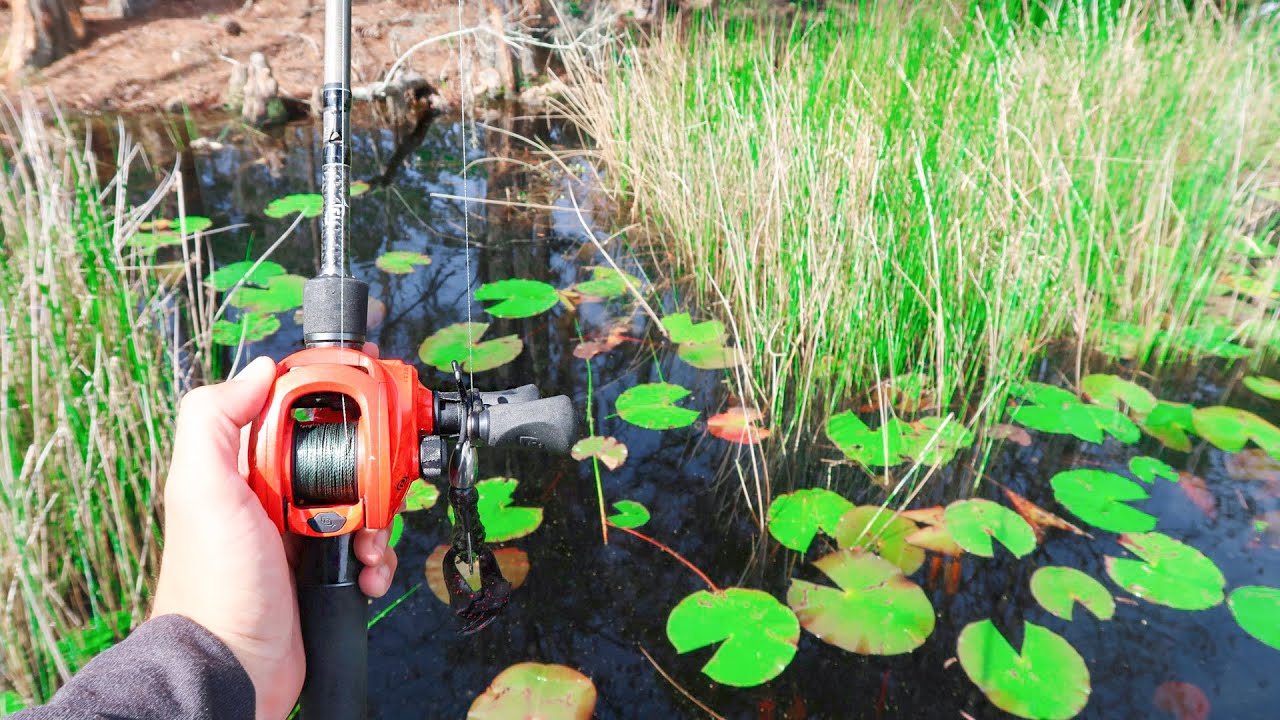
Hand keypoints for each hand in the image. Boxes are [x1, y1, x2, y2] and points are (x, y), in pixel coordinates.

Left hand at [151, 355, 398, 719]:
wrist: (235, 666)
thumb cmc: (214, 584)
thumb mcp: (201, 489)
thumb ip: (216, 419)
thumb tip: (260, 368)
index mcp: (243, 466)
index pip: (296, 408)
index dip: (333, 395)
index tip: (367, 392)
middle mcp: (274, 494)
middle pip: (343, 453)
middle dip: (371, 470)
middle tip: (378, 485)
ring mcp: (302, 532)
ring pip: (364, 501)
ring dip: (379, 520)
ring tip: (367, 544)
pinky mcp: (325, 567)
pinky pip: (369, 547)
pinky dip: (378, 559)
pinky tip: (365, 574)